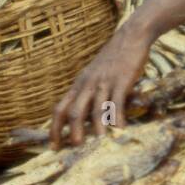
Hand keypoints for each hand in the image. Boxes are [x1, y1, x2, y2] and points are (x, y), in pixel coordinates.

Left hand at [50, 22, 152, 146]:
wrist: (130, 37)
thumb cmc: (113, 58)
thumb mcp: (94, 74)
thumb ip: (88, 92)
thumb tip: (85, 117)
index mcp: (79, 84)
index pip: (60, 108)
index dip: (55, 128)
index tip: (54, 145)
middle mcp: (88, 84)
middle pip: (75, 111)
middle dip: (73, 131)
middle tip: (75, 147)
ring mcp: (104, 82)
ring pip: (95, 108)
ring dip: (96, 127)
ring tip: (97, 142)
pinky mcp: (121, 80)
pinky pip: (117, 102)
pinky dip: (118, 117)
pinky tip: (120, 129)